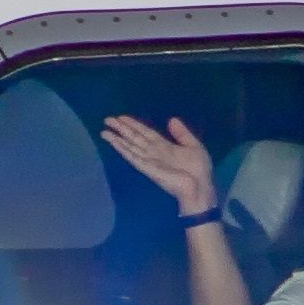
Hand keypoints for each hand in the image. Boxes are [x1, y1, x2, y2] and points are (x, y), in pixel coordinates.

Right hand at [97, 113, 220, 218]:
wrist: (200, 187)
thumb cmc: (198, 170)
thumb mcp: (193, 145)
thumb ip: (182, 133)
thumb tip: (171, 119)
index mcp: (164, 146)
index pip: (145, 132)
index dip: (134, 124)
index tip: (121, 117)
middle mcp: (154, 152)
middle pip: (134, 138)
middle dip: (121, 129)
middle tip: (107, 119)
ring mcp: (149, 160)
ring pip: (130, 147)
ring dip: (117, 139)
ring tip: (104, 131)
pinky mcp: (148, 168)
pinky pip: (133, 157)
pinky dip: (123, 150)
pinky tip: (115, 143)